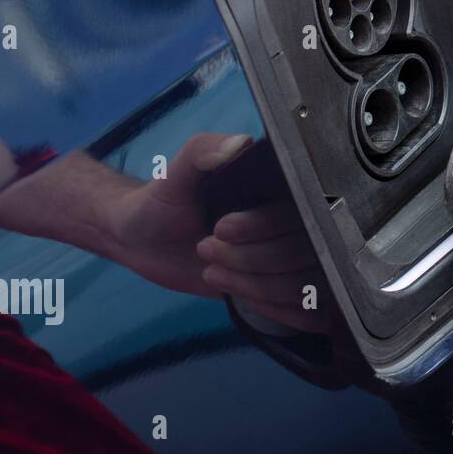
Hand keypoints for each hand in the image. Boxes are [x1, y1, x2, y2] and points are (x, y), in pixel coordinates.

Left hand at [104, 133, 328, 332]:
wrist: (146, 241)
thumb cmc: (162, 201)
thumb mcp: (176, 172)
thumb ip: (204, 149)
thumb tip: (239, 144)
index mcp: (281, 188)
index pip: (303, 210)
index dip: (264, 226)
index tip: (221, 228)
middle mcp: (296, 221)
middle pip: (306, 251)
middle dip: (251, 259)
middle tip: (206, 248)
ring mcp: (292, 257)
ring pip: (302, 284)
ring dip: (254, 284)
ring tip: (212, 270)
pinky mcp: (282, 287)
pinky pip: (304, 310)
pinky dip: (273, 308)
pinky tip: (240, 295)